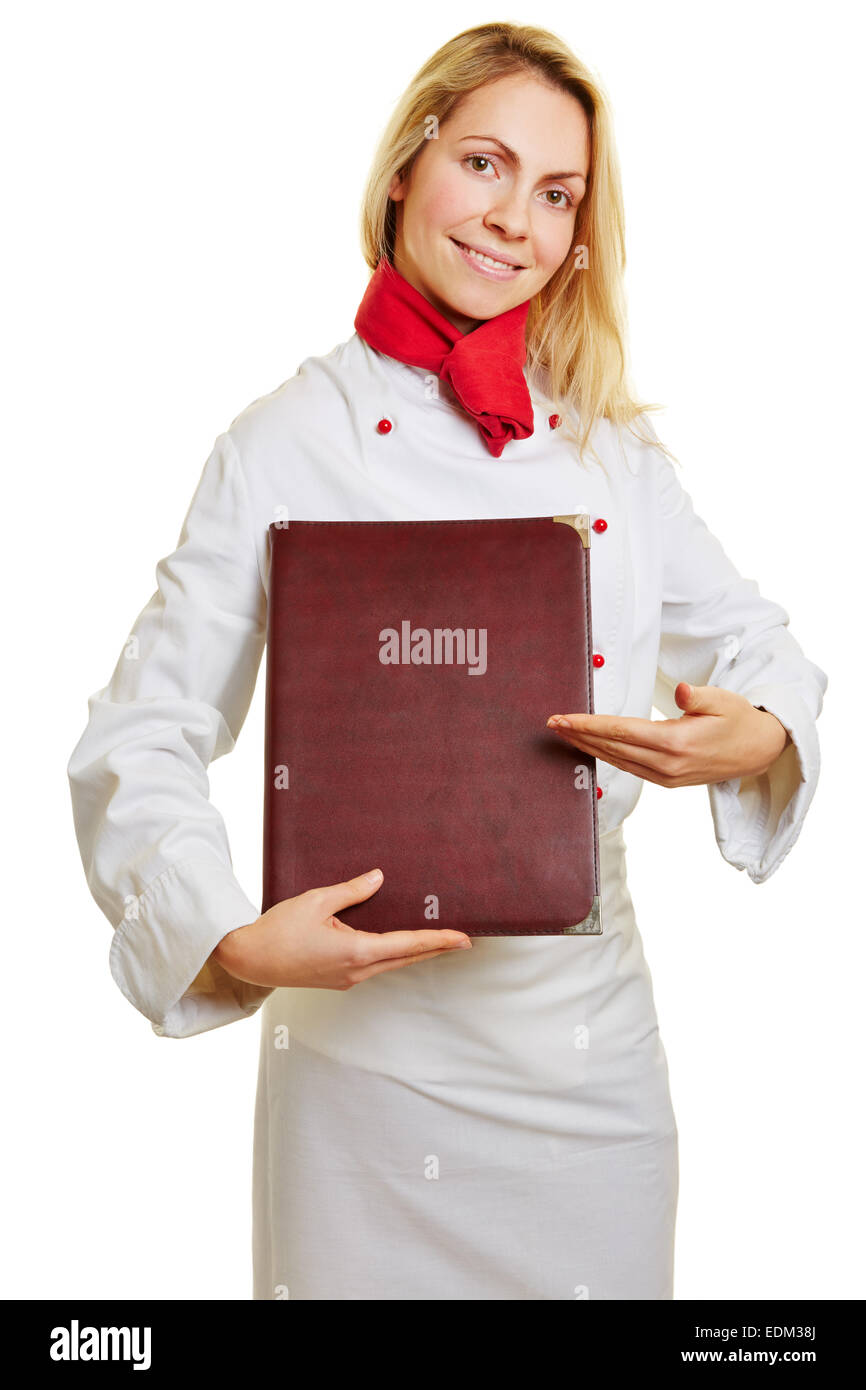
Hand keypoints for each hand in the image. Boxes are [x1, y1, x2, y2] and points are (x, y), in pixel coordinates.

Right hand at [211, 868, 471, 990]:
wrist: (248, 960)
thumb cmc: (277, 930)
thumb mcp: (316, 901)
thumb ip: (351, 891)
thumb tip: (378, 878)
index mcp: (355, 952)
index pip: (407, 944)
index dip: (437, 940)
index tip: (462, 939)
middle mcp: (356, 971)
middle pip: (406, 958)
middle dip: (434, 948)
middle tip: (462, 940)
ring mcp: (347, 978)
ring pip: (391, 963)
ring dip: (414, 952)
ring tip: (436, 940)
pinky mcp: (338, 978)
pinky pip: (374, 965)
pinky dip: (392, 954)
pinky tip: (398, 944)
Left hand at [546, 682, 791, 787]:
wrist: (758, 753)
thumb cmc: (739, 721)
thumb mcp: (724, 700)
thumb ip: (698, 696)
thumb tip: (682, 692)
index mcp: (677, 743)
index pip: (622, 732)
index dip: (589, 725)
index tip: (564, 719)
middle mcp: (667, 765)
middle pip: (612, 748)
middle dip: (579, 736)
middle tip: (552, 724)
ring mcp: (666, 777)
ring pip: (617, 761)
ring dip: (588, 747)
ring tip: (564, 734)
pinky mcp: (666, 781)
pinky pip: (628, 768)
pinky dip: (606, 757)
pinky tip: (591, 748)